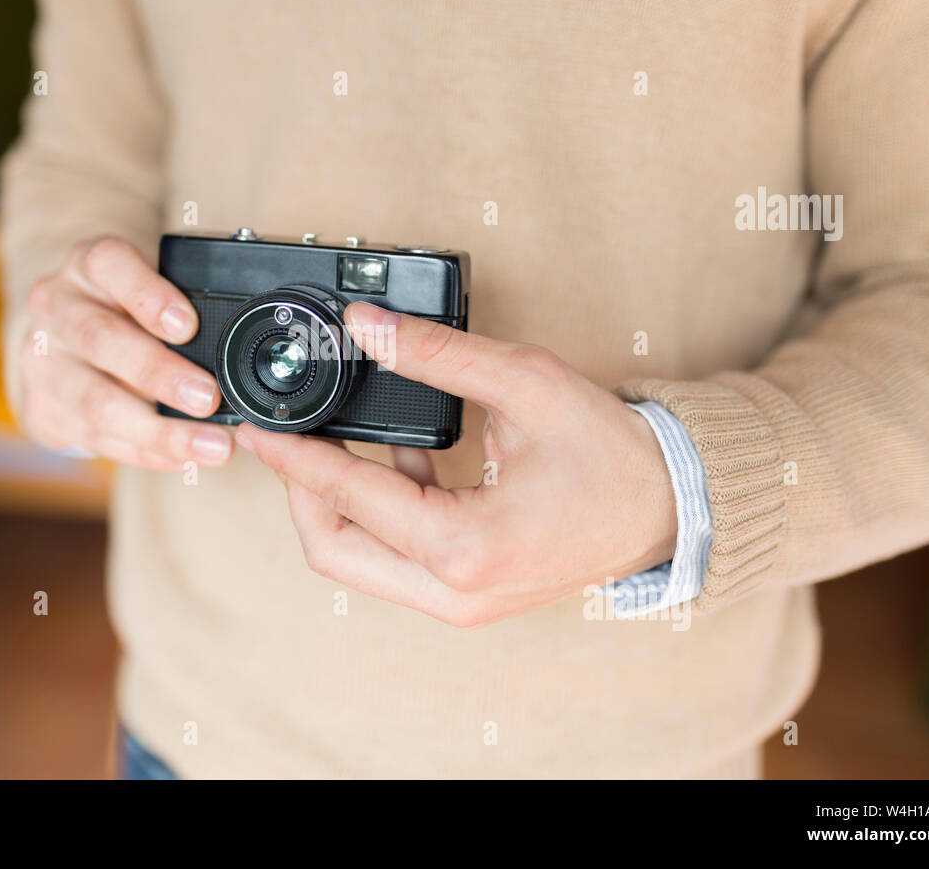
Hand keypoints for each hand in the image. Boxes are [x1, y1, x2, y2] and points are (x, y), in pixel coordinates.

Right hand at [16, 236, 233, 469]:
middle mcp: (55, 307)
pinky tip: (182, 458)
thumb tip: (237, 352)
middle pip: (101, 339)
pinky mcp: (41, 408)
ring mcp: (41, 361)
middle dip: (159, 373)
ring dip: (158, 430)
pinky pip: (95, 438)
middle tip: (208, 397)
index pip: (109, 263)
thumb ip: (184, 307)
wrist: (62, 340)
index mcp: (87, 264)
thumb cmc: (122, 309)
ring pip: (96, 401)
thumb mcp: (148, 288)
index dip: (148, 295)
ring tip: (210, 446)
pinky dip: (144, 452)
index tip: (188, 326)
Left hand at [235, 302, 677, 627]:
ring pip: (358, 560)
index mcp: (463, 547)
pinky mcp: (466, 596)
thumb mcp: (526, 384)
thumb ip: (437, 353)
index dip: (293, 458)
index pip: (346, 496)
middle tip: (290, 436)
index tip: (257, 429)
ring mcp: (459, 603)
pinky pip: (395, 559)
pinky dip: (380, 511)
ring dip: (340, 501)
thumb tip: (364, 326)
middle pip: (332, 549)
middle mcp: (453, 592)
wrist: (670, 508)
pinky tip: (403, 458)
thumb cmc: (613, 454)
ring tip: (346, 436)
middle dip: (301, 491)